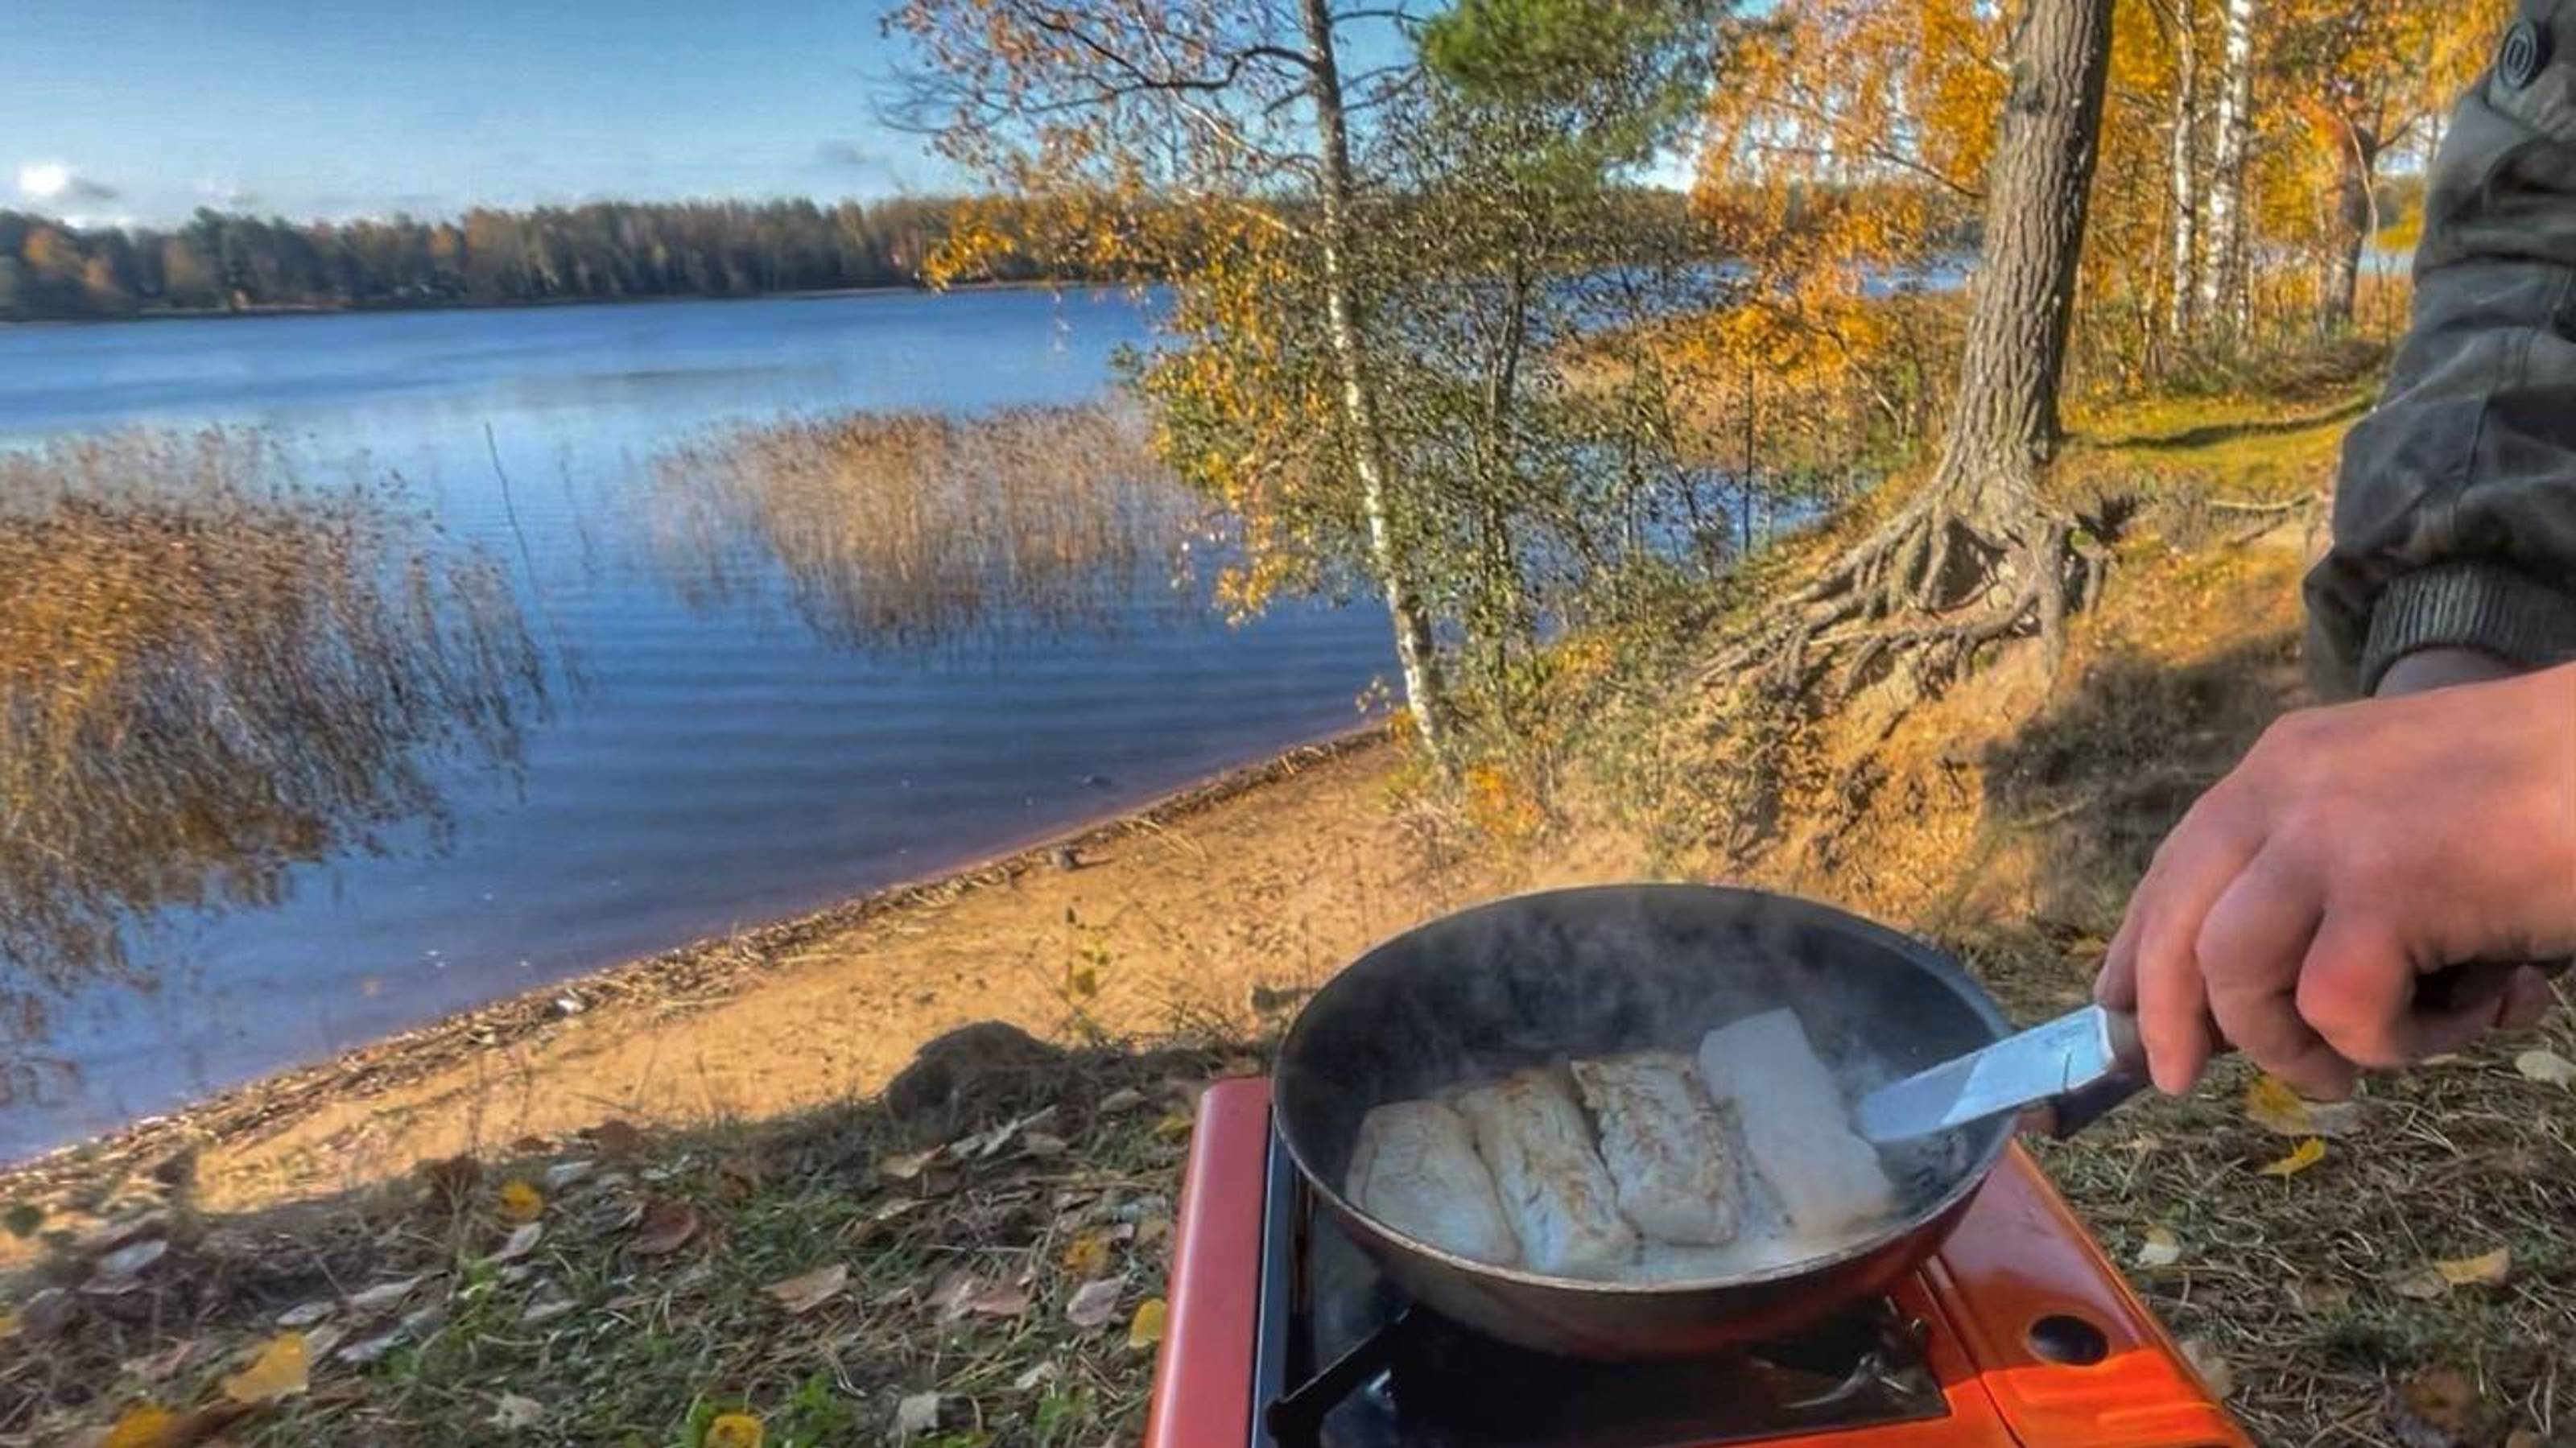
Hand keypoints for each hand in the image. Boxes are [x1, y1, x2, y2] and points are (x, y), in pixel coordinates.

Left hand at [2095, 659, 2575, 1098]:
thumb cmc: (2549, 806)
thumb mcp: (2413, 827)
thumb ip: (2337, 890)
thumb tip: (2278, 1006)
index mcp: (2287, 768)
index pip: (2179, 869)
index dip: (2140, 948)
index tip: (2119, 1011)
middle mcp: (2287, 789)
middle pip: (2176, 924)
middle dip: (2170, 1017)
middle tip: (2176, 1082)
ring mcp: (2329, 832)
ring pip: (2233, 972)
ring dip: (2292, 1041)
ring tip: (2367, 1061)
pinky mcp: (2386, 882)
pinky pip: (2339, 1005)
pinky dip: (2395, 1040)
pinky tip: (2471, 1015)